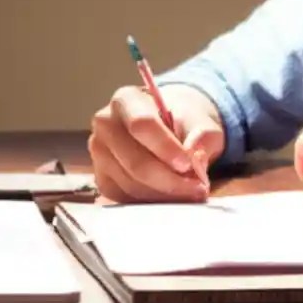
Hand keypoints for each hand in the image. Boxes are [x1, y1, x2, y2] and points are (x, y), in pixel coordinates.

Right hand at [89, 84, 224, 202]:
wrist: (167, 129)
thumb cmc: (181, 121)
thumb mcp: (201, 121)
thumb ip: (203, 135)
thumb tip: (196, 155)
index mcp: (126, 100)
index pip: (141, 124)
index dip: (166, 148)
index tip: (189, 164)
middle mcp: (105, 124)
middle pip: (135, 162)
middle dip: (170, 180)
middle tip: (198, 189)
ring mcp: (99, 153)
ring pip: (131, 184)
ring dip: (165, 195)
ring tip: (191, 193)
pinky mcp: (102, 178)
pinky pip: (126, 199)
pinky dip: (153, 201)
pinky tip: (172, 196)